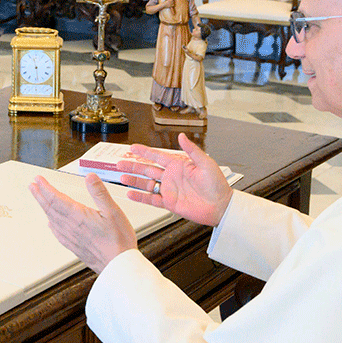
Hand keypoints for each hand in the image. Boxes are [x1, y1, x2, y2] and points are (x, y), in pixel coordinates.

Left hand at [29, 173, 137, 269]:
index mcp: (78, 215)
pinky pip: (57, 233)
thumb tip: (90, 176)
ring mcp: (71, 237)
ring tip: (39, 200)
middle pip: (50, 208)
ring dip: (44, 207)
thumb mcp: (113, 211)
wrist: (118, 265)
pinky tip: (50, 224)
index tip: (38, 179)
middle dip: (40, 195)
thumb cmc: (118, 240)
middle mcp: (70, 226)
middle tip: (32, 186)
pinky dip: (51, 224)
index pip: (56, 198)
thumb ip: (99, 192)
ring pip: (52, 219)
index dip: (45, 187)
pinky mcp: (74, 246)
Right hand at [115, 134, 231, 225]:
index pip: (157, 156)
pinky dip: (140, 197)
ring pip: (146, 184)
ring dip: (134, 180)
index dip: (145, 152)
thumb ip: (192, 150)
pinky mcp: (170, 203)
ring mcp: (169, 190)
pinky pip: (151, 199)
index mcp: (179, 165)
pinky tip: (131, 193)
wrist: (221, 206)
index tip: (133, 147)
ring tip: (121, 177)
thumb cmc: (217, 184)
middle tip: (120, 162)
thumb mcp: (206, 163)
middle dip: (133, 165)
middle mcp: (171, 177)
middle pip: (147, 169)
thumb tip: (181, 136)